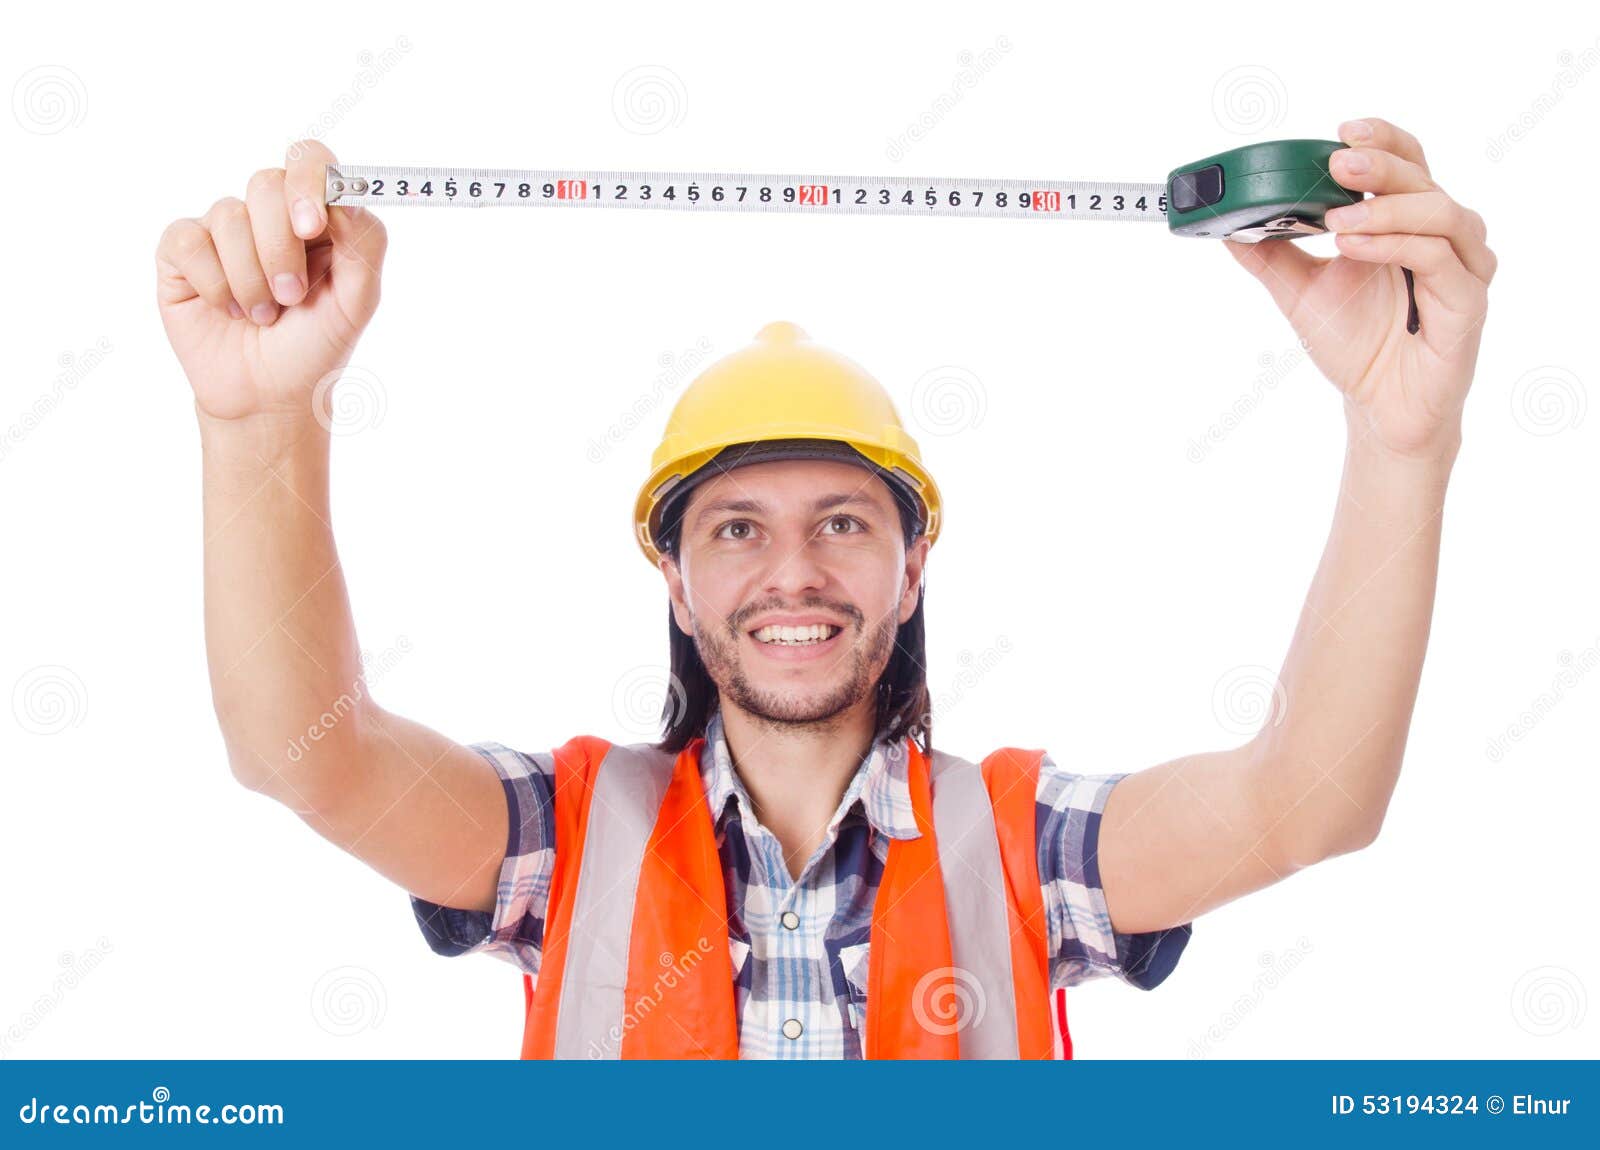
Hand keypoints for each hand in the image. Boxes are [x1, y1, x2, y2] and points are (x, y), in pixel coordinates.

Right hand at [155, 139, 387, 423]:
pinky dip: (215, 284)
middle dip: (280, 249)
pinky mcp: (182, 252)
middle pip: (265, 185)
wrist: (269, 395)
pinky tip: (228, 310)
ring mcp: (222, 230)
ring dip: (251, 280)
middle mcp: (267, 214)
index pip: (308, 160)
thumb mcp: (358, 300)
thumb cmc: (317, 345)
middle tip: (291, 297)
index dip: (307, 184)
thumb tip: (338, 197)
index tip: (311, 227)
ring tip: (263, 315)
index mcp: (315, 215)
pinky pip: (190, 241)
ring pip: (228, 217)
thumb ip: (364, 242)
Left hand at [1225, 118, 1495, 461]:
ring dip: (1386, 209)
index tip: (1340, 131)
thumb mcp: (1300, 293)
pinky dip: (1396, 247)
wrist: (1380, 406)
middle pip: (1423, 179)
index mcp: (1407, 221)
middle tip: (1337, 161)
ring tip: (1336, 220)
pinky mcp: (1467, 302)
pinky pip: (1440, 260)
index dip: (1381, 138)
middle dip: (1379, 165)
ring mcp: (1461, 267)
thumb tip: (1226, 226)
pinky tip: (1355, 247)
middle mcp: (1442, 235)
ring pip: (1441, 214)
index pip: (1405, 161)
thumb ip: (1269, 256)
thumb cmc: (1356, 345)